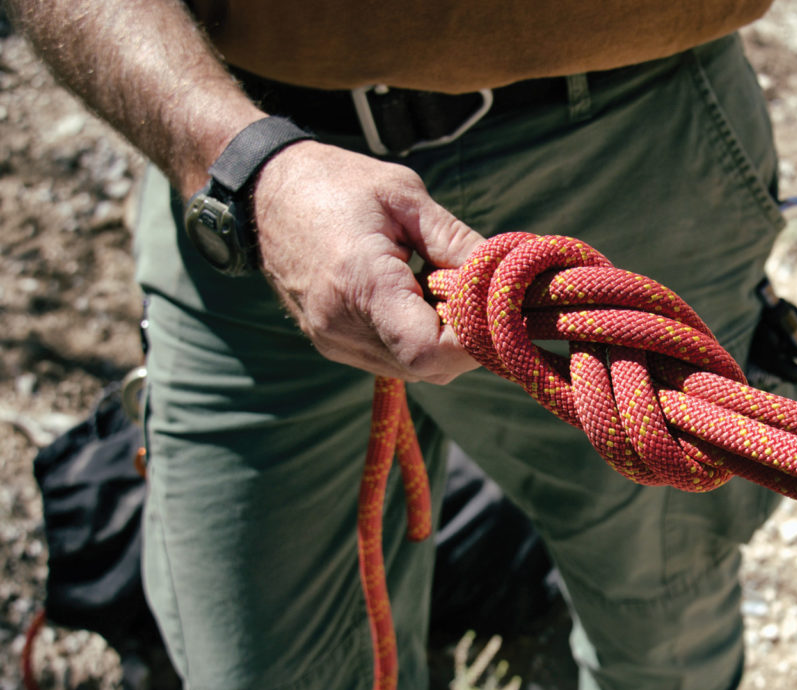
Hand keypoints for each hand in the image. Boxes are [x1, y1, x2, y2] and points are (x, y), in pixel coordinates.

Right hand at [252, 141, 482, 383]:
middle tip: (479, 294)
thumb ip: (455, 241)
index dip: (473, 338)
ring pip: (415, 368)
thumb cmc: (335, 183)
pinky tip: (418, 298)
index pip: (430, 349)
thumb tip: (502, 277)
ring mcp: (334, 341)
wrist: (262, 192)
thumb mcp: (405, 196)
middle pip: (429, 366)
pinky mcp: (332, 344)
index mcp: (362, 283)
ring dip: (444, 339)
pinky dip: (418, 337)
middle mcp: (343, 326)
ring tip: (443, 288)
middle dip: (467, 338)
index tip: (495, 306)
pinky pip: (393, 358)